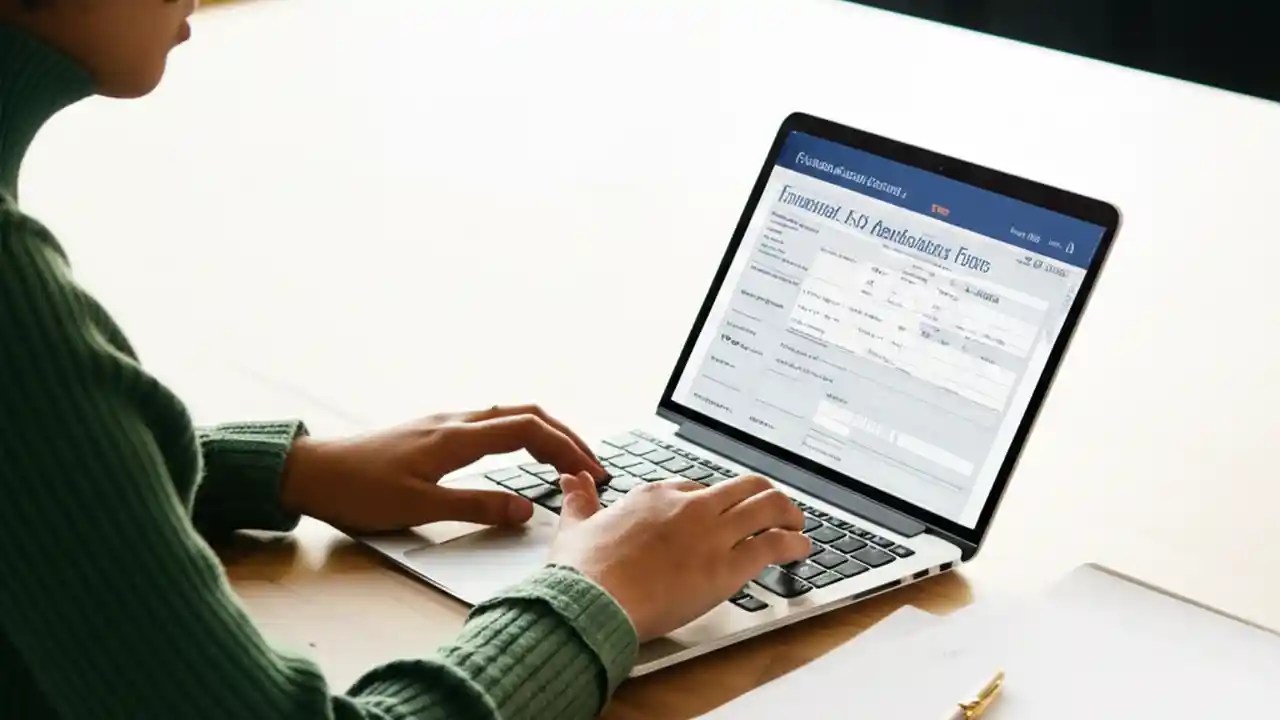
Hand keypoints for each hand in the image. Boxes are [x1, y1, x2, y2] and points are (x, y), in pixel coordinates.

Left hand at [280, 405, 604, 532]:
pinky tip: (522, 455)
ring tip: (567, 460)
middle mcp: (455, 422)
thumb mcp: (418, 508)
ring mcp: (444, 423)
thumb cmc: (357, 491)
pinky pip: (491, 423)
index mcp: (456, 437)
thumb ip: (475, 507)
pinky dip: (521, 434)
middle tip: (592, 465)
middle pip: (526, 413)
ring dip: (544, 433)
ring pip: (509, 415)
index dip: (565, 446)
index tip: (590, 472)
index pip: (528, 428)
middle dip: (565, 436)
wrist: (309, 471)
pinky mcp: (433, 432)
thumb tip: (526, 510)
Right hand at [550, 472, 809, 641]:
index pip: (697, 488)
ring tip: (798, 525)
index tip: (720, 514)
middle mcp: (689, 507)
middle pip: (743, 487)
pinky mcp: (728, 566)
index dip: (714, 502)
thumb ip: (579, 501)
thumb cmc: (583, 572)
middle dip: (764, 495)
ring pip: (767, 506)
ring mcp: (711, 533)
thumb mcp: (576, 527)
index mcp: (655, 496)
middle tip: (775, 510)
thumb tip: (573, 480)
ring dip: (789, 513)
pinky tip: (800, 550)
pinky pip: (774, 544)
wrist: (593, 601)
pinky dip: (794, 544)